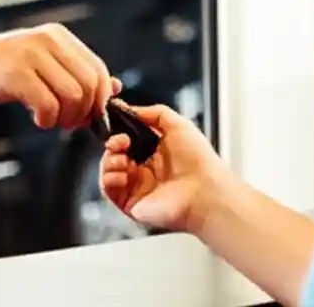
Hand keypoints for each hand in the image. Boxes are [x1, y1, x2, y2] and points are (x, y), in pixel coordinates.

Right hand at [0, 23, 119, 129]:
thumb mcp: (39, 66)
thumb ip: (74, 74)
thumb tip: (117, 87)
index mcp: (58, 36)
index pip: (99, 70)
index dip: (99, 99)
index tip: (84, 117)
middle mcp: (49, 40)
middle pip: (91, 84)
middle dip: (85, 112)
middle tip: (66, 123)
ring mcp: (32, 55)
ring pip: (75, 96)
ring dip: (66, 118)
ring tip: (50, 121)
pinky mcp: (16, 74)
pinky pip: (50, 105)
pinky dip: (48, 120)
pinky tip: (36, 120)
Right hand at [99, 104, 227, 235]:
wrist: (205, 191)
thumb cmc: (199, 161)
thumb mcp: (178, 124)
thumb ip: (153, 113)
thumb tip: (129, 109)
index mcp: (155, 154)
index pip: (127, 142)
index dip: (120, 134)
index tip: (121, 129)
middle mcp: (145, 172)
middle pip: (114, 155)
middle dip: (112, 145)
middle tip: (120, 142)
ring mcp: (137, 189)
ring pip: (108, 172)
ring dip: (108, 161)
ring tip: (121, 159)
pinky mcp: (132, 204)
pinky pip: (109, 191)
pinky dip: (108, 180)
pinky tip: (121, 174)